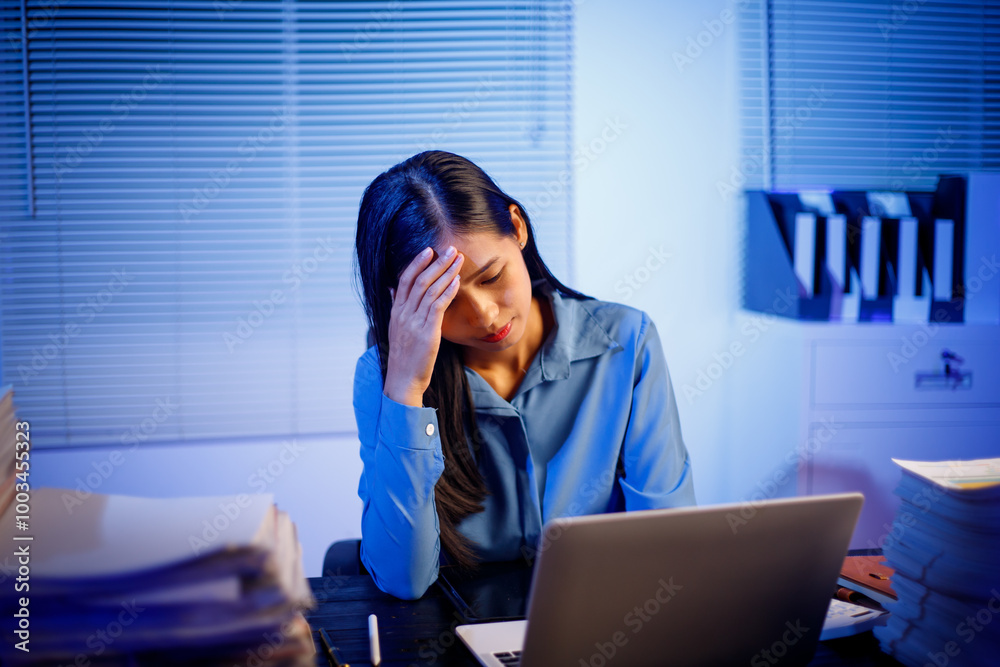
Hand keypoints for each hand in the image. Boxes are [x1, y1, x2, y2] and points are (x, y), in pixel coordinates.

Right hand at [383, 246, 463, 406]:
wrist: (403, 379)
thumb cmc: (404, 356)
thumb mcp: (396, 328)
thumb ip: (396, 307)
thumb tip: (393, 289)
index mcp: (396, 311)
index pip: (405, 280)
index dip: (417, 263)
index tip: (429, 250)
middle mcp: (403, 313)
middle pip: (419, 280)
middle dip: (436, 263)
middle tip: (450, 249)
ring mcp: (414, 322)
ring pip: (429, 290)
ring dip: (446, 273)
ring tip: (458, 260)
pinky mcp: (426, 331)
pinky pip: (438, 306)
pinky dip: (448, 291)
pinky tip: (457, 282)